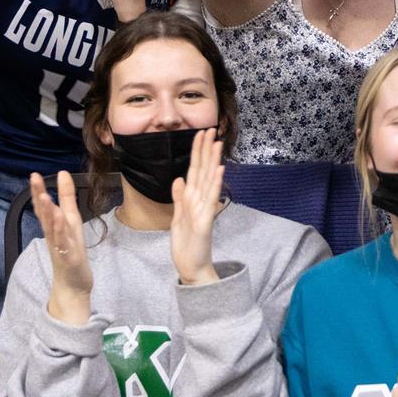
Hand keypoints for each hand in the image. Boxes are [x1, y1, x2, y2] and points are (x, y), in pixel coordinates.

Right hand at [29, 171, 93, 320]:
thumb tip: (63, 175)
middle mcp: (53, 235)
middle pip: (44, 214)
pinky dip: (60, 232)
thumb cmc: (71, 252)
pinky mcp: (68, 257)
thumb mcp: (71, 222)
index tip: (34, 175)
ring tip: (45, 196)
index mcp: (54, 227)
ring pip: (52, 227)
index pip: (44, 207)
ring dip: (48, 212)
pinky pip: (63, 243)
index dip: (38, 191)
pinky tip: (60, 220)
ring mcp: (59, 247)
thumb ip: (67, 199)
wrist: (72, 286)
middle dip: (39, 196)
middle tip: (34, 178)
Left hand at [168, 129, 225, 284]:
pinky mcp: (205, 222)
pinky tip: (219, 170)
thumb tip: (178, 179)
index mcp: (192, 199)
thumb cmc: (187, 245)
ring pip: (208, 181)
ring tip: (216, 143)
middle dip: (206, 150)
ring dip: (213, 161)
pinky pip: (210, 200)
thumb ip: (179, 198)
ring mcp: (204, 210)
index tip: (199, 133)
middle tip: (211, 129)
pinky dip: (215, 184)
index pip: (195, 170)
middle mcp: (201, 201)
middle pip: (203, 171)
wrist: (192, 268)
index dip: (197, 152)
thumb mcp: (178, 218)